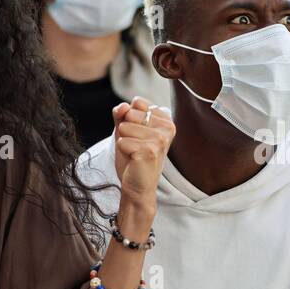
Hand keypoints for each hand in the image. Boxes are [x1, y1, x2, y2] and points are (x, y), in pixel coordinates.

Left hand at [112, 97, 173, 213]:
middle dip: (125, 129)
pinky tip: (134, 159)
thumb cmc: (133, 157)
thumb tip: (123, 106)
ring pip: (124, 127)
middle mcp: (167, 127)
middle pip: (130, 113)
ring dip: (124, 141)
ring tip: (135, 153)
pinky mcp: (150, 151)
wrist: (137, 185)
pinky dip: (123, 151)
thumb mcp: (126, 131)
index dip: (129, 117)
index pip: (137, 102)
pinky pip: (122, 141)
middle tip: (135, 146)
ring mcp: (160, 139)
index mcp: (166, 120)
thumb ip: (122, 115)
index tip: (138, 134)